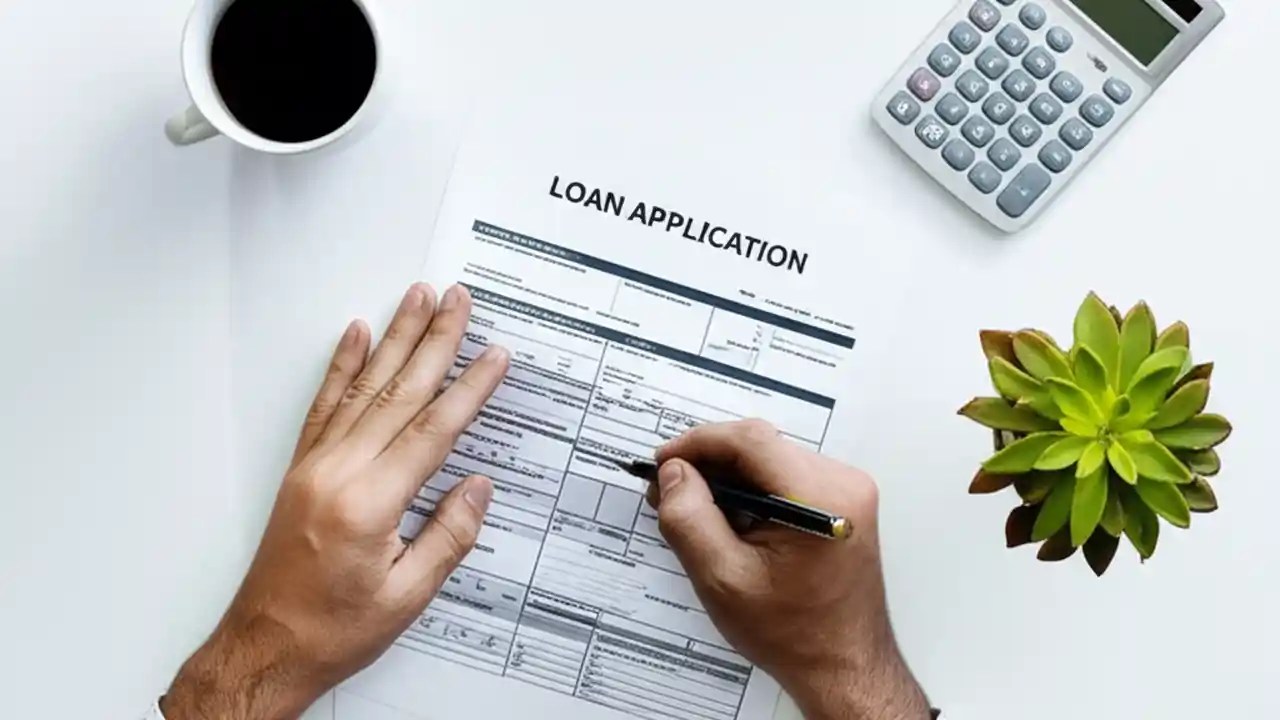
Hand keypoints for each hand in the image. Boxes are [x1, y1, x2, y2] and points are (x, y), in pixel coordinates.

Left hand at [162, 284, 509, 719]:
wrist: (264, 647)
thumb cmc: (329, 630)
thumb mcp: (407, 596)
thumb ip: (448, 536)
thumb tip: (477, 488)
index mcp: (369, 504)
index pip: (432, 431)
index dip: (468, 389)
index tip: (493, 357)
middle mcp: (337, 473)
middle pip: (399, 392)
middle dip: (435, 341)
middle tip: (457, 301)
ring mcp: (315, 466)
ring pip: (364, 387)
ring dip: (394, 338)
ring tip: (416, 300)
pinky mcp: (301, 470)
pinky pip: (325, 405)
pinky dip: (342, 366)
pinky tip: (355, 336)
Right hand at [651, 420, 928, 719]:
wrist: (844, 667)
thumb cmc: (791, 633)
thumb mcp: (723, 580)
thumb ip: (690, 519)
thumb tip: (674, 472)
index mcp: (820, 498)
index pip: (750, 440)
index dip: (698, 443)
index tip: (663, 464)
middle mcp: (843, 483)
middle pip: (760, 446)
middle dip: (710, 463)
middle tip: (669, 492)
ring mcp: (848, 491)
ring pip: (771, 459)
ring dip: (730, 478)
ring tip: (697, 512)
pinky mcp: (843, 504)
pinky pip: (786, 476)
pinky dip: (753, 489)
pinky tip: (731, 522)